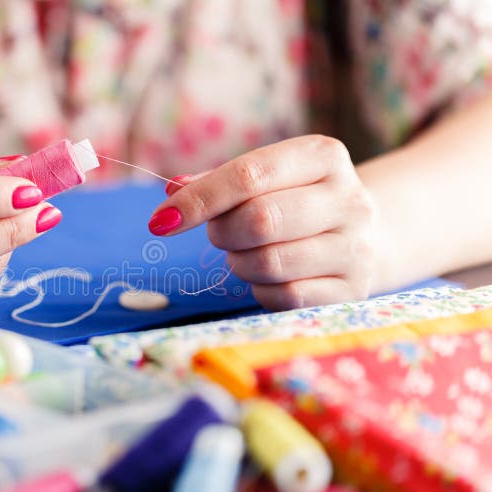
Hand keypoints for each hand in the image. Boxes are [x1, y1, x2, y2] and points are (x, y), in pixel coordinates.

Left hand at [150, 135, 376, 309]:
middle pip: (259, 220)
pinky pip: (283, 296)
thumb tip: (172, 190)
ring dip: (239, 262)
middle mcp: (349, 199)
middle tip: (219, 234)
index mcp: (324, 156)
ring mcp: (356, 248)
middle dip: (221, 232)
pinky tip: (267, 277)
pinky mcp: (352, 290)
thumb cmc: (297, 200)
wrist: (369, 236)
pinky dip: (259, 289)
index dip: (198, 200)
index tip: (161, 221)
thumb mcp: (267, 178)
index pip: (249, 175)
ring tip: (247, 252)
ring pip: (268, 262)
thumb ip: (217, 182)